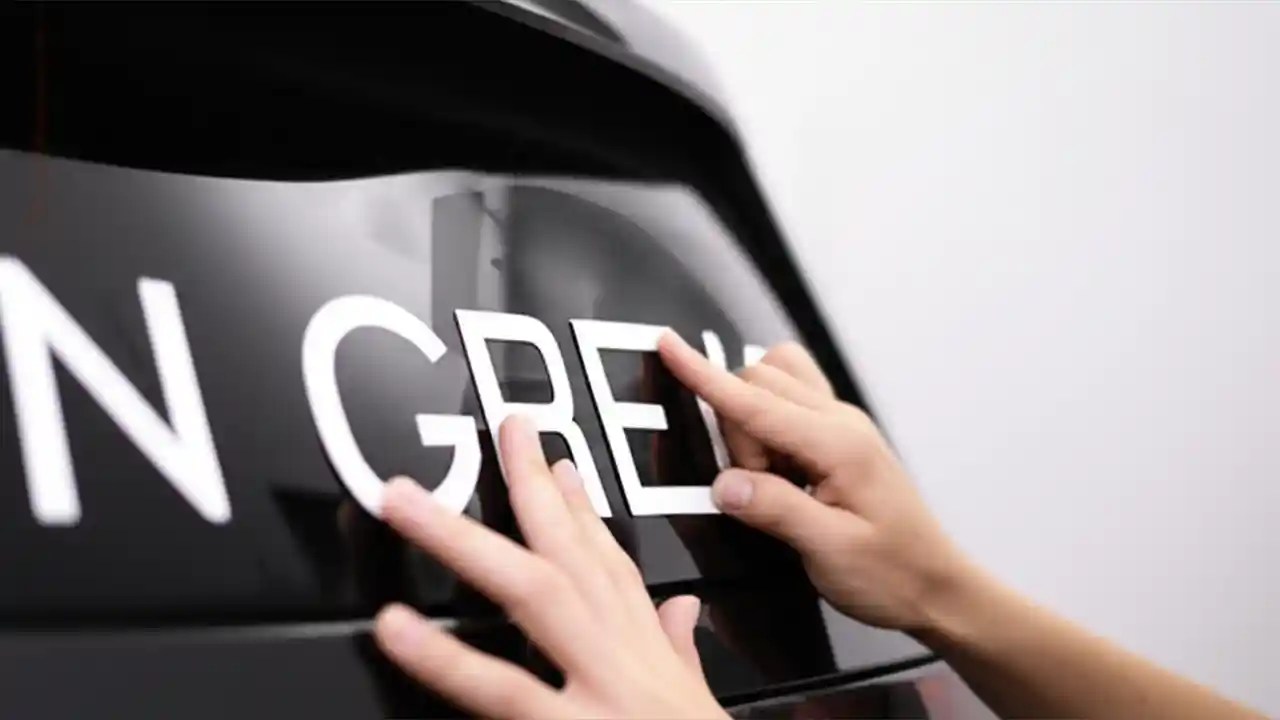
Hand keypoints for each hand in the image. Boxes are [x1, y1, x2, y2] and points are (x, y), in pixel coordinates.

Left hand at [372, 415, 727, 719]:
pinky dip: (447, 659)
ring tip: (406, 504)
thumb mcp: (699, 704)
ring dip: (466, 543)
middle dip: (529, 488)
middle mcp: (626, 661)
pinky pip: (500, 692)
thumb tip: (678, 612)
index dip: (581, 506)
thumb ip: (680, 654)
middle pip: (571, 555)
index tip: (552, 459)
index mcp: (647, 654)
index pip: (612, 562)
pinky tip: (397, 629)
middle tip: (496, 433)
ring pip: (532, 597)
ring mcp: (600, 694)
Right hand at [657, 333, 971, 632]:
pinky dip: (766, 428)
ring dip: (751, 425)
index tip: (669, 348)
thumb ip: (774, 510)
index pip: (755, 401)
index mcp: (838, 445)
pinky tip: (779, 472)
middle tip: (755, 489)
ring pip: (773, 384)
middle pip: (758, 382)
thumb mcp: (830, 551)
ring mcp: (840, 425)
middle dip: (735, 431)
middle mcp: (840, 422)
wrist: (935, 585)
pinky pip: (788, 404)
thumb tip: (724, 484)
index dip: (704, 376)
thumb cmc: (893, 573)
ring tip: (772, 483)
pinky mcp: (836, 438)